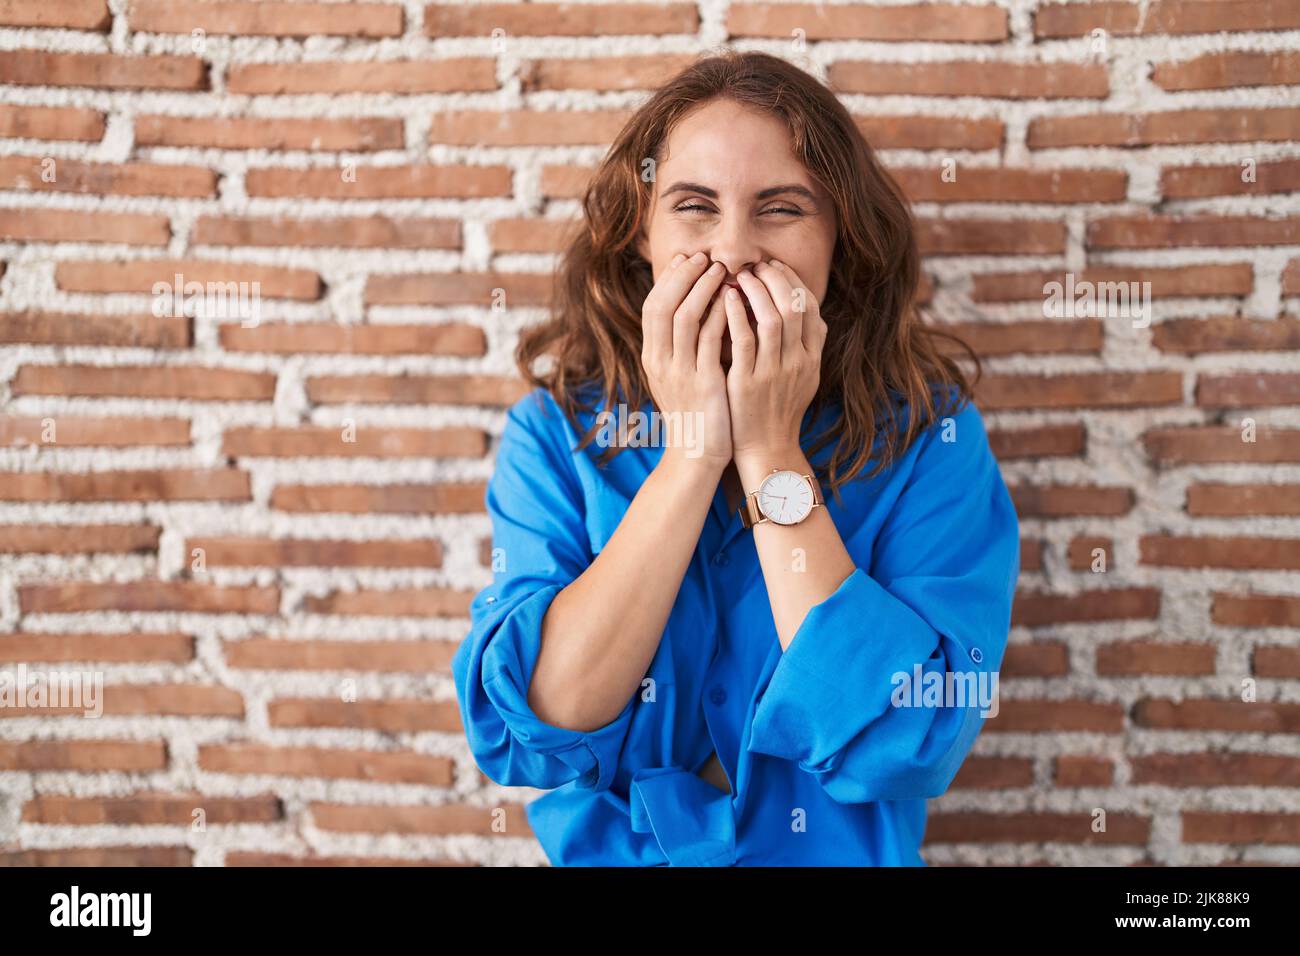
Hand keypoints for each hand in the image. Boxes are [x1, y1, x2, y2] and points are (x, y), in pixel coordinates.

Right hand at [640, 251, 731, 469]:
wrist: (698, 453)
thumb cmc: (695, 411)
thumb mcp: (679, 375)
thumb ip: (681, 344)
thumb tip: (693, 307)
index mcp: (652, 358)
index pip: (652, 306)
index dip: (668, 279)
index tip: (685, 259)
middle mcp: (660, 362)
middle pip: (663, 304)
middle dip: (683, 275)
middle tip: (704, 257)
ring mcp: (679, 372)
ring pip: (685, 315)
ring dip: (703, 287)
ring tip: (721, 270)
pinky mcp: (703, 382)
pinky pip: (709, 338)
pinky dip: (720, 313)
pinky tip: (734, 299)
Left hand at [723, 259, 826, 471]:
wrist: (767, 448)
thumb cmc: (779, 409)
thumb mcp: (804, 377)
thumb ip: (805, 344)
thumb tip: (803, 308)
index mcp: (812, 358)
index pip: (811, 306)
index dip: (793, 281)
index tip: (775, 266)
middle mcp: (798, 362)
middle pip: (795, 306)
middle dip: (776, 278)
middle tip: (757, 265)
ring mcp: (775, 372)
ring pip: (773, 318)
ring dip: (757, 291)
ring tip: (741, 276)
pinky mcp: (749, 382)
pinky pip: (745, 340)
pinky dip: (738, 314)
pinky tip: (727, 299)